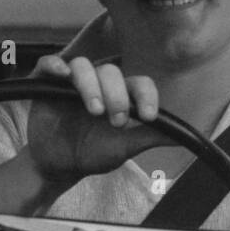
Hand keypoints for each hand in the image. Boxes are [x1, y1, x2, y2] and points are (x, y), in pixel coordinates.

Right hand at [25, 56, 165, 187]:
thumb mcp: (123, 148)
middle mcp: (99, 82)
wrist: (59, 166)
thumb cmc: (93, 153)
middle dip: (117, 95)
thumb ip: (150, 137)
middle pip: (112, 71)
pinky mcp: (46, 84)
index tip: (148, 116)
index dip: (146, 95)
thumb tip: (183, 138)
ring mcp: (73, 82)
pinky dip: (55, 64)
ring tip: (95, 110)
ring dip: (91, 85)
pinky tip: (63, 74)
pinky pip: (48, 64)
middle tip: (116, 121)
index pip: (139, 82)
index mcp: (121, 93)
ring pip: (83, 66)